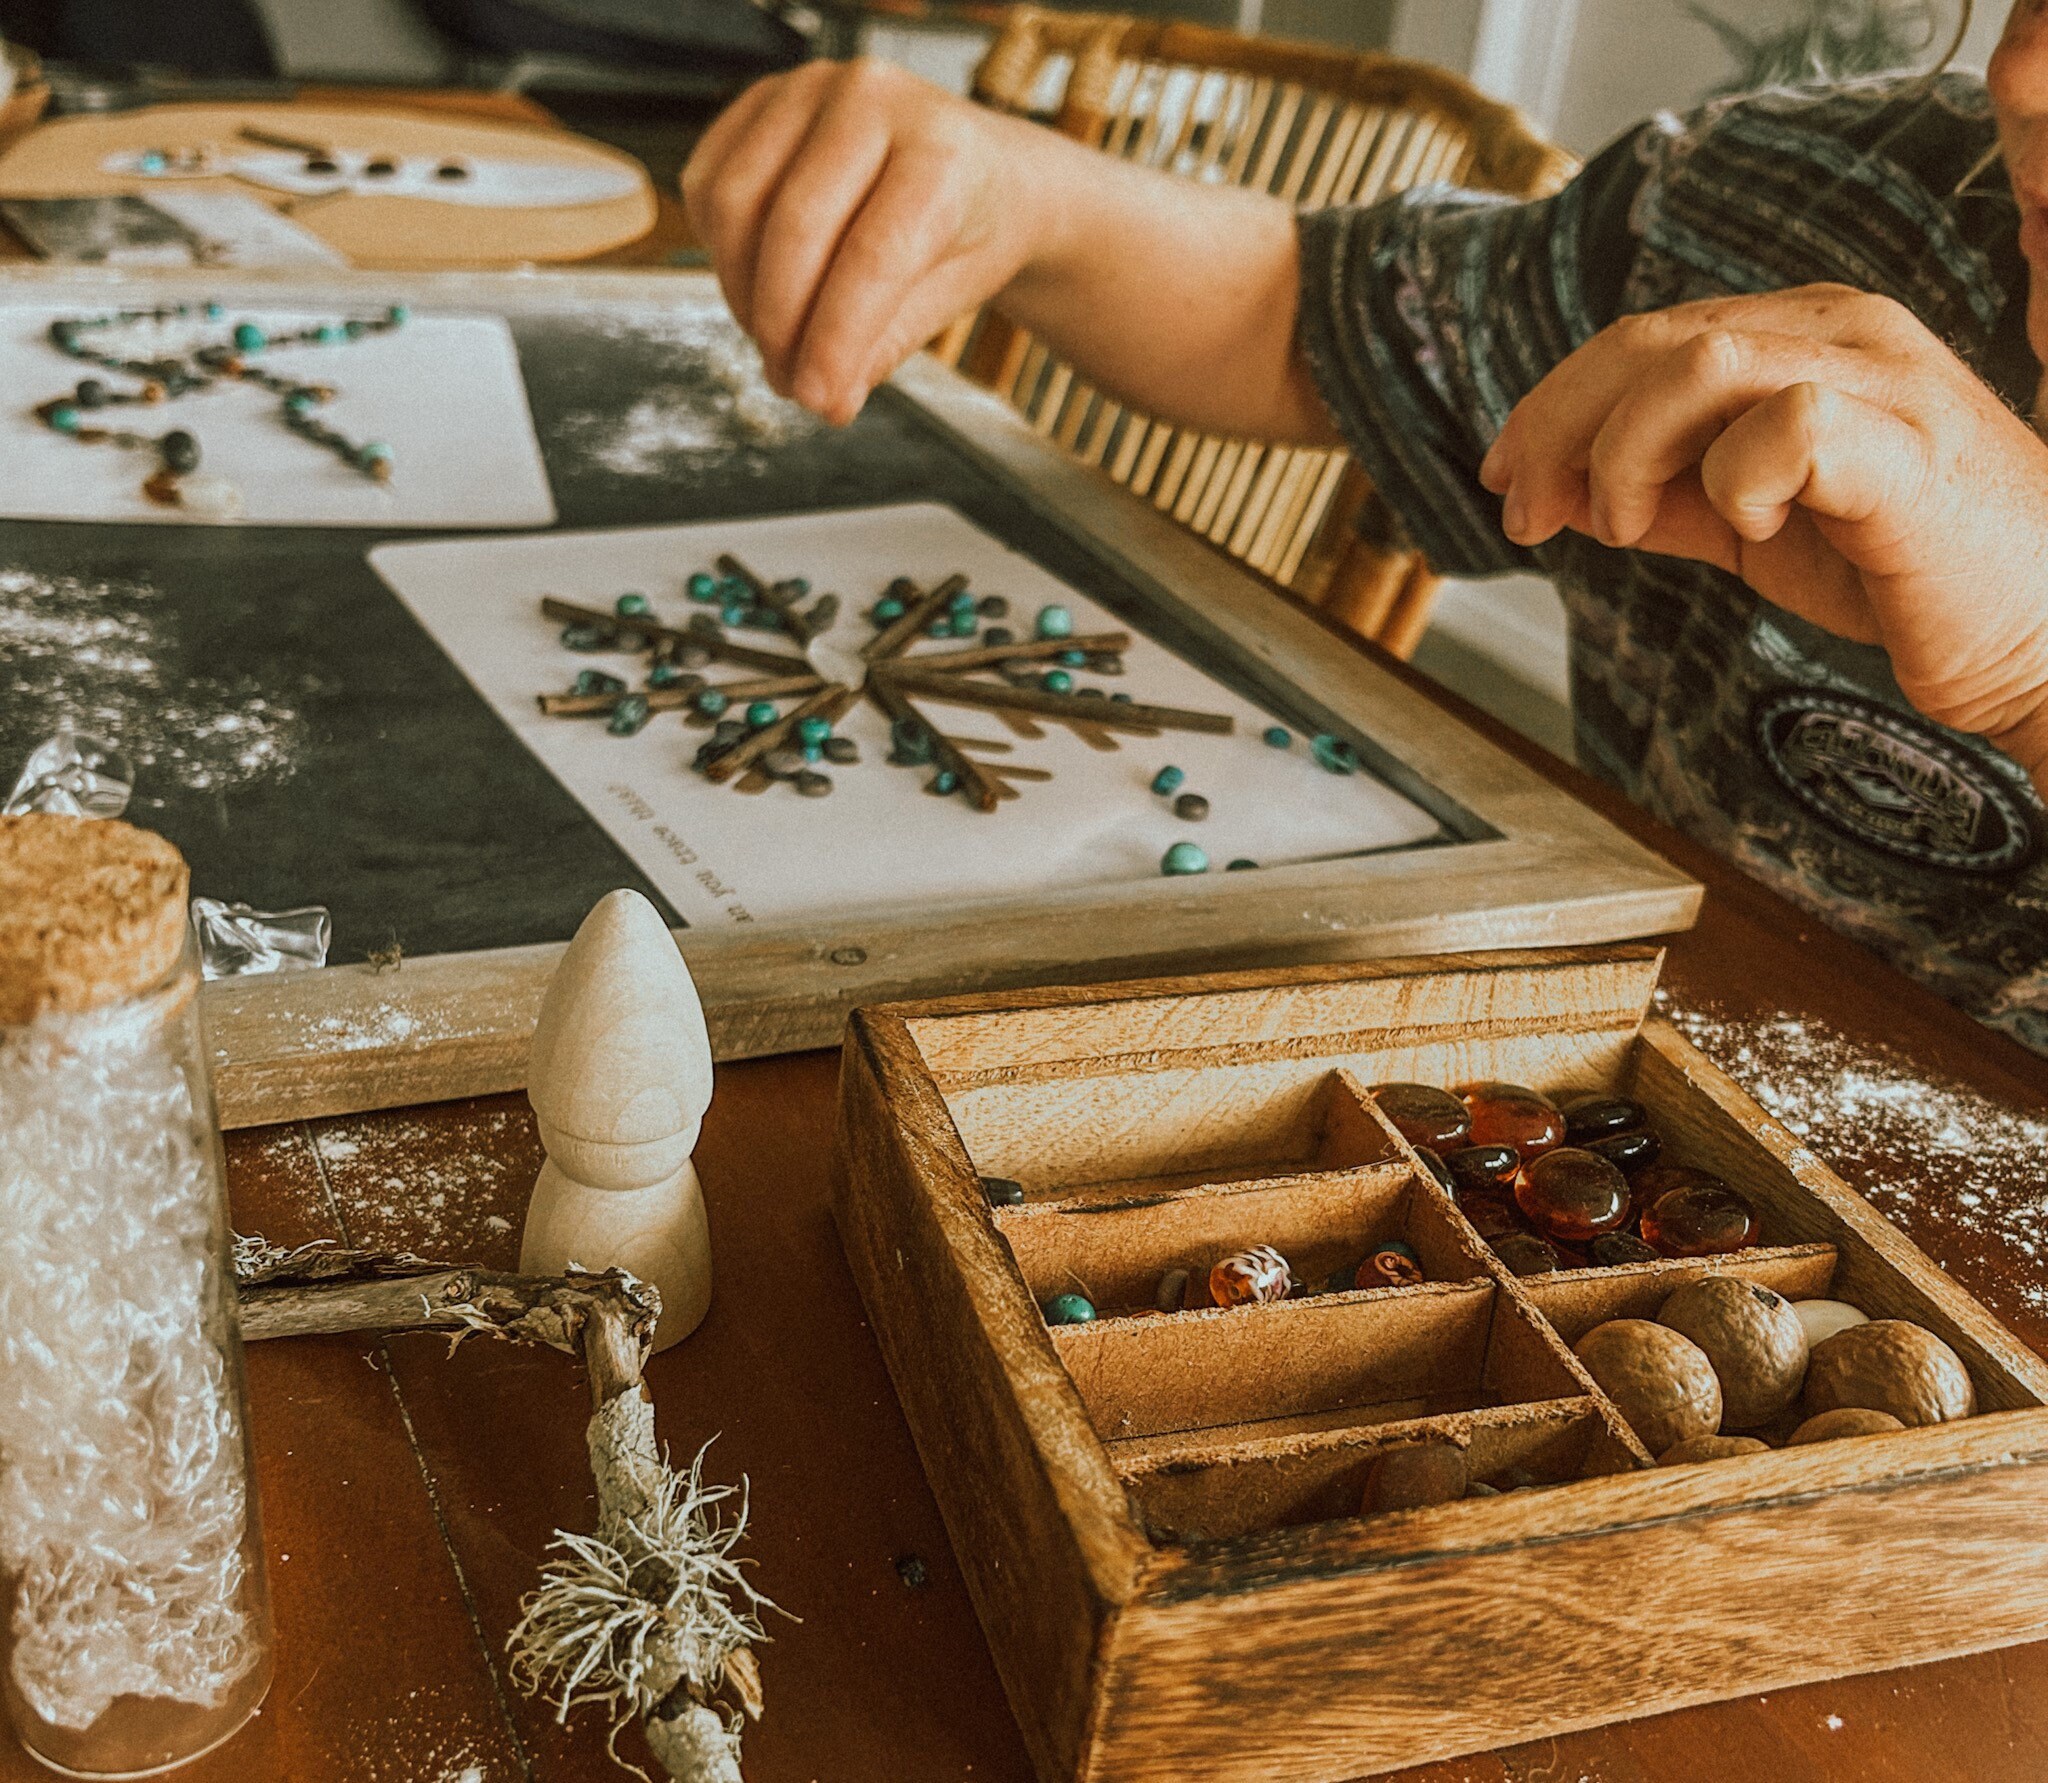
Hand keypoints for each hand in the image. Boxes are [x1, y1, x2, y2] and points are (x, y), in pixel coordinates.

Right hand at [682, 58, 1059, 425]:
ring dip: (742, 295)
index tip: (818, 400)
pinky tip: (756, 287)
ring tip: (776, 343)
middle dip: (781, 325)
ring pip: (736, 205)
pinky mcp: (759, 100)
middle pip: (794, 228)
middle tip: (791, 385)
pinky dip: (721, 253)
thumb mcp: (952, 296)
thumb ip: (885, 342)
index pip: (873, 256)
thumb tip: (822, 395)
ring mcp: (808, 89)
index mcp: (941, 148)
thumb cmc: (969, 229)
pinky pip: (709, 186)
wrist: (979, 168)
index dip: (835, 338)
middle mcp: (871, 98)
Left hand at [1478, 283, 2047, 789]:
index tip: (1503, 479)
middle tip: (1526, 511)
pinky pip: (1785, 423)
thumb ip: (1668, 497)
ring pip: (1700, 360)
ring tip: (1635, 526)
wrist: (2038, 636)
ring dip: (1629, 450)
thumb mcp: (1755, 528)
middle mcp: (1840, 332)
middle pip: (1651, 339)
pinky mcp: (1906, 445)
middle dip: (1559, 427)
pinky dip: (1735, 479)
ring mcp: (1880, 379)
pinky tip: (1753, 528)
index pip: (1643, 340)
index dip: (1552, 406)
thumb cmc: (1905, 575)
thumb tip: (1564, 492)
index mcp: (1802, 337)